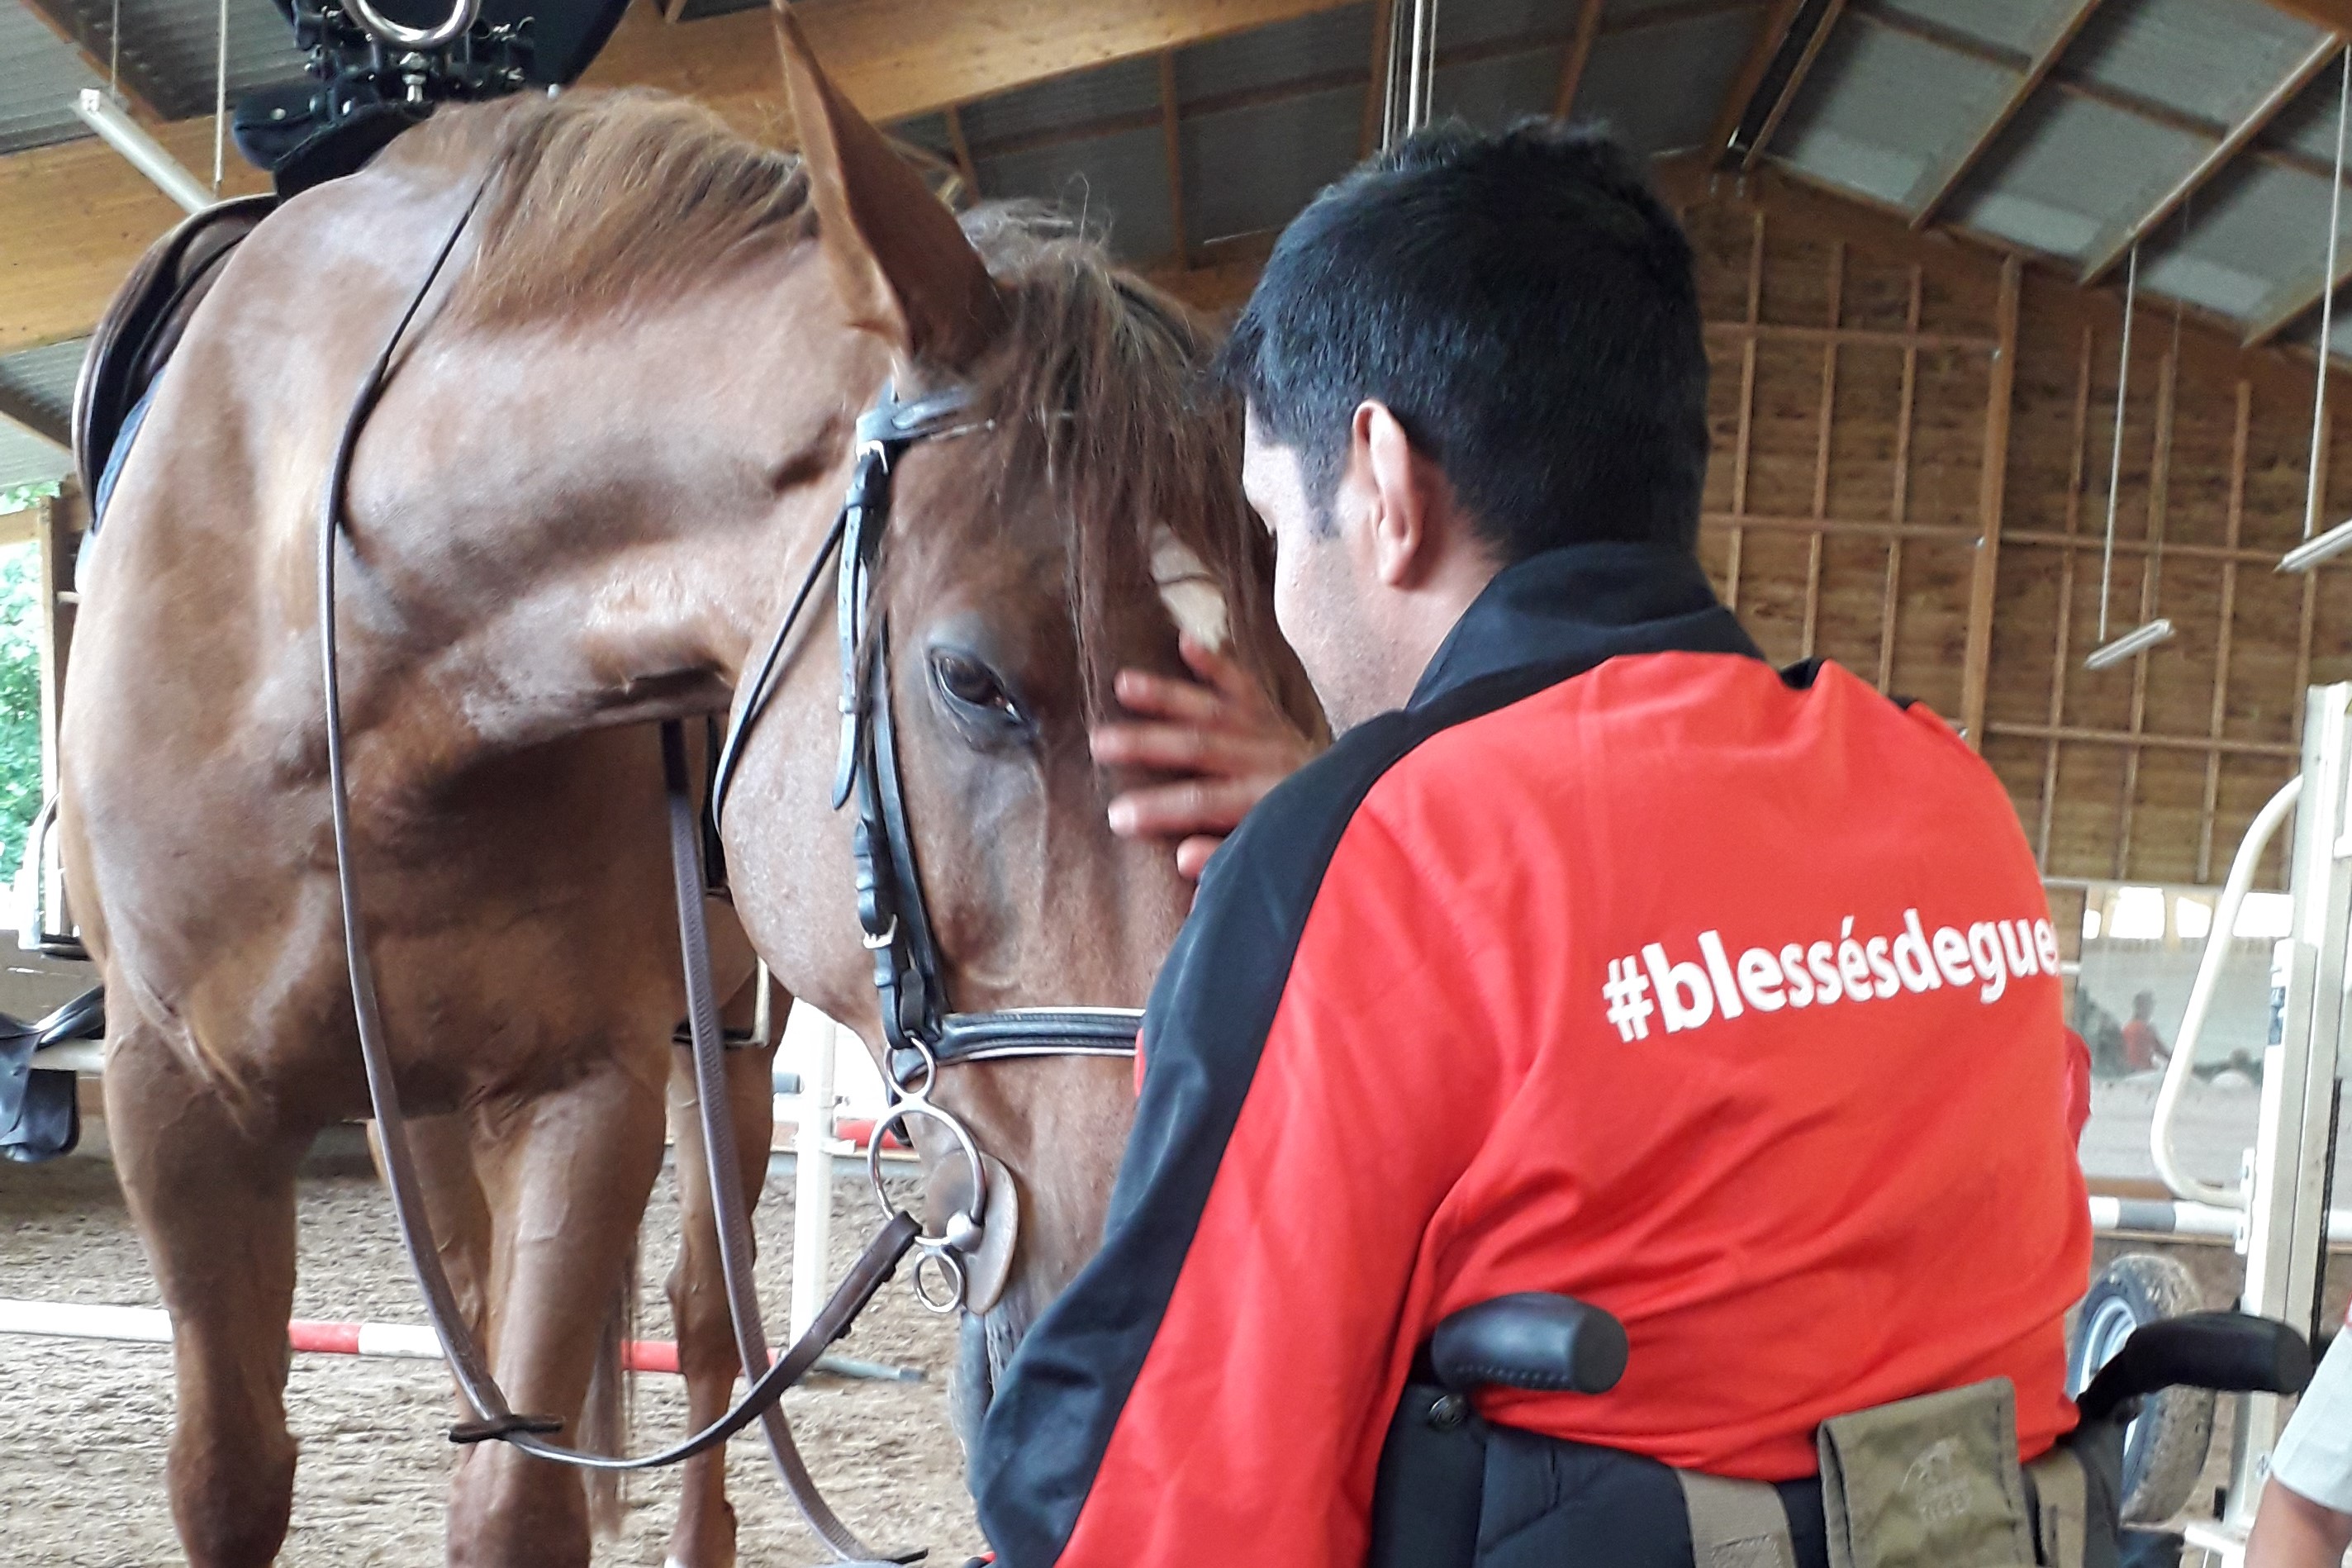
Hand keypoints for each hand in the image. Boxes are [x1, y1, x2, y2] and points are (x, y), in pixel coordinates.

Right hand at [1091, 634, 1317, 879]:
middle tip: (1099, 743)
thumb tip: (1182, 857)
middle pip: (1200, 746)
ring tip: (1124, 684)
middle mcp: (1265, 759)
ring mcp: (1268, 732)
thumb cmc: (1304, 837)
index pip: (1204, 803)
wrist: (1359, 804)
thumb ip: (1227, 857)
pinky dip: (1217, 663)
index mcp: (1266, 800)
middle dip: (1148, 744)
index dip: (1160, 808)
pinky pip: (1245, 684)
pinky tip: (1185, 642)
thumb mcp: (1274, 857)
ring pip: (1213, 708)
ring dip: (1168, 696)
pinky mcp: (1272, 714)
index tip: (1116, 815)